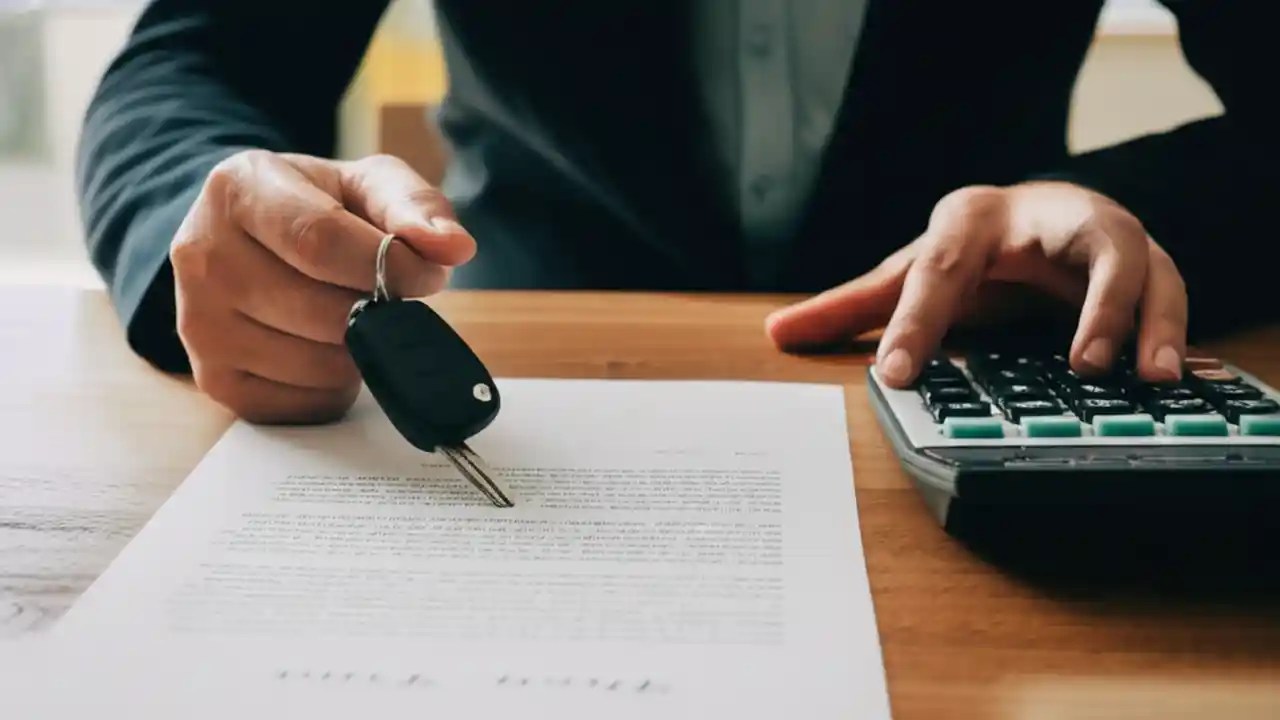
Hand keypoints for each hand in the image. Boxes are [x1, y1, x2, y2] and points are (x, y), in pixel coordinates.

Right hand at [170, 151, 474, 422]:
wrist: (250, 240)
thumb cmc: (317, 208)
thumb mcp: (366, 184)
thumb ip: (414, 206)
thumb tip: (453, 247)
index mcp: (239, 190)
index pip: (319, 240)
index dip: (388, 266)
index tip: (428, 276)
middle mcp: (204, 256)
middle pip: (320, 310)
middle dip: (378, 314)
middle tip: (393, 301)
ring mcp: (200, 324)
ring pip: (315, 364)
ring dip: (361, 352)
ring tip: (357, 319)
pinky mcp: (215, 379)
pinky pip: (301, 403)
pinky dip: (336, 388)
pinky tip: (330, 350)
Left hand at [765, 181, 1187, 386]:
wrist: (1034, 215)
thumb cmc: (967, 250)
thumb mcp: (908, 275)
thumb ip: (848, 308)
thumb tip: (773, 332)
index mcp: (968, 220)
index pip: (938, 268)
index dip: (917, 322)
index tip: (896, 376)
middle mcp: (1040, 215)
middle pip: (1073, 238)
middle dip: (1078, 298)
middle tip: (1080, 365)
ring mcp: (1099, 233)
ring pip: (1135, 260)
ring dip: (1141, 318)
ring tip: (1143, 375)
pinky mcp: (1142, 258)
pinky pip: (1170, 288)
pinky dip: (1171, 329)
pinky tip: (1167, 375)